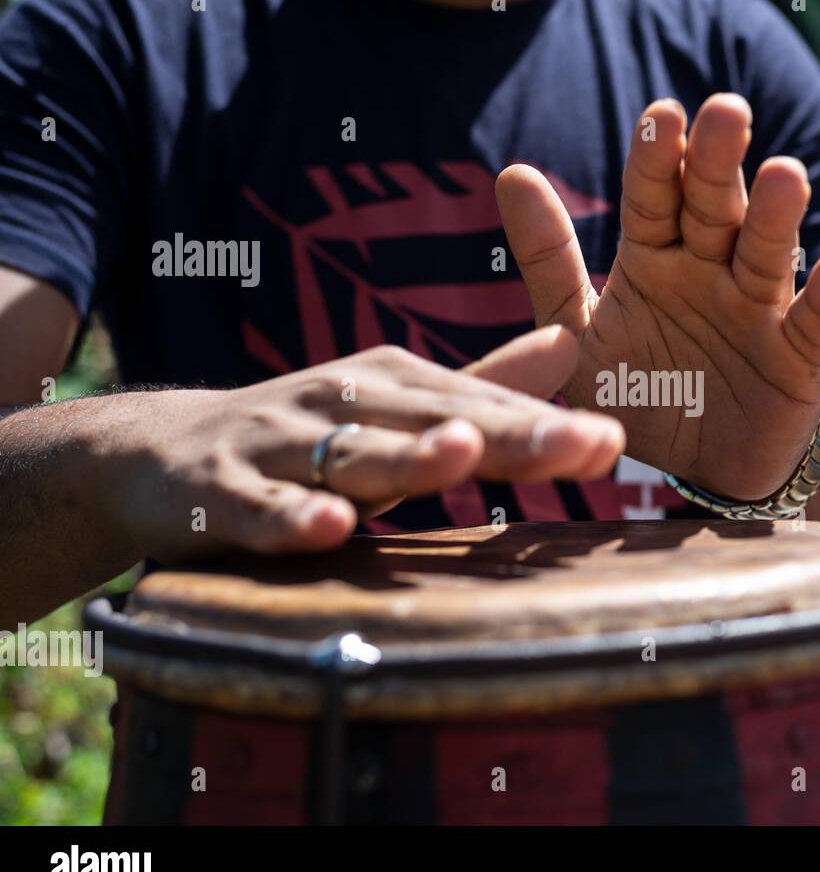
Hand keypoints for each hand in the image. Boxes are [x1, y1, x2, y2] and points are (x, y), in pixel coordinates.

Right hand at [92, 328, 623, 562]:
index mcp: (392, 383)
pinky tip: (328, 527)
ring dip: (406, 456)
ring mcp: (279, 443)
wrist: (155, 450)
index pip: (482, 407)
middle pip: (435, 421)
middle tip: (580, 444)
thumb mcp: (393, 404)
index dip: (548, 426)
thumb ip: (481, 386)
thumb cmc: (302, 434)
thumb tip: (572, 344)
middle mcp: (344, 401)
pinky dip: (291, 517)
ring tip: (462, 453)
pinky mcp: (220, 489)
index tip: (612, 441)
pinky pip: (259, 507)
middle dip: (509, 434)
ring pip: (352, 454)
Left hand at [496, 94, 819, 500]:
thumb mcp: (582, 332)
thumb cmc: (643, 391)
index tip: (661, 115)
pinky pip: (815, 322)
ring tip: (785, 174)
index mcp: (656, 257)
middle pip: (713, 209)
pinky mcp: (799, 355)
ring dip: (776, 215)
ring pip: (766, 253)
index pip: (654, 197)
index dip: (658, 159)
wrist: (707, 468)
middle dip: (719, 164)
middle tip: (726, 113)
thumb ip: (549, 261)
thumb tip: (511, 171)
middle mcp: (710, 270)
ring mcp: (759, 308)